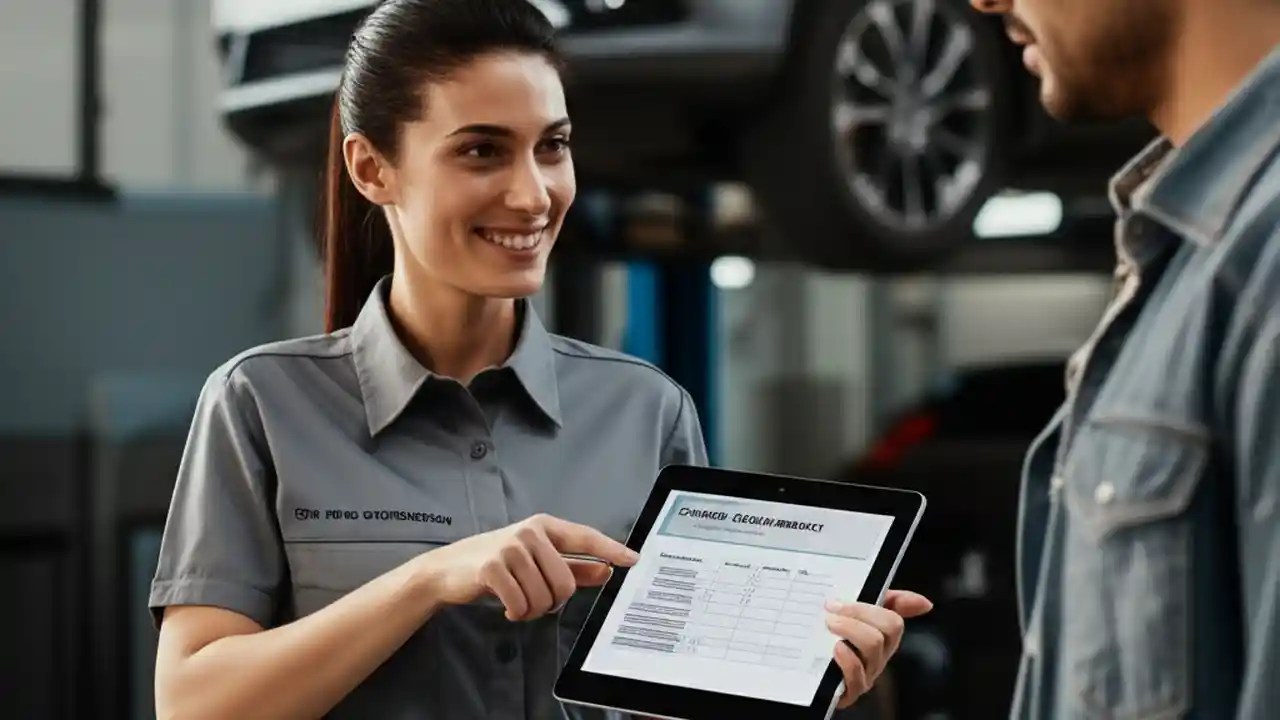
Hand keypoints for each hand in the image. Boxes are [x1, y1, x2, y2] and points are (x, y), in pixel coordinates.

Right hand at [421, 513, 638, 620]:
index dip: (611, 549)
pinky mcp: (492, 567)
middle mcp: (530, 532)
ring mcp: (510, 547)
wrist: (448, 570)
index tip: (634, 559)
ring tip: (519, 602)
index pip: (585, 537)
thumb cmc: (497, 563)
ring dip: (533, 610)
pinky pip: (521, 604)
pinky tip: (506, 607)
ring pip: (544, 597)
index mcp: (545, 526)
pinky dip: (516, 613)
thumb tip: (606, 571)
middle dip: (554, 602)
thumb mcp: (536, 560)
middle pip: (565, 581)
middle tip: (537, 602)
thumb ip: (573, 566)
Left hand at [825, 590, 932, 708]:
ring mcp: (867, 674)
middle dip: (858, 612)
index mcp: (883, 638)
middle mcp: (878, 657)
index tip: (845, 598)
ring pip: (873, 647)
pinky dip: (846, 658)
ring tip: (829, 623)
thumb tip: (925, 603)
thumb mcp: (856, 616)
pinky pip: (857, 675)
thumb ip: (887, 601)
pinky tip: (834, 649)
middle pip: (887, 630)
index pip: (894, 621)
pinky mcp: (850, 691)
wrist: (806, 674)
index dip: (876, 606)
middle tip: (832, 607)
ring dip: (849, 629)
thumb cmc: (836, 640)